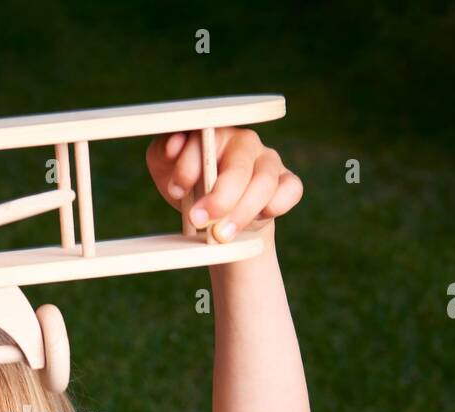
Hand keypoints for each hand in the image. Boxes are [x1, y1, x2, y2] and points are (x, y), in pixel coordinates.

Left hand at [145, 127, 301, 239]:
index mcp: (214, 132)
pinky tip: (257, 220)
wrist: (215, 217)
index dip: (189, 166)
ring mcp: (268, 161)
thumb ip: (163, 154)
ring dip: (242, 212)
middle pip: (239, 165)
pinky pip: (291, 190)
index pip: (205, 140)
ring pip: (264, 182)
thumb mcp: (166, 171)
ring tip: (221, 235)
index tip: (176, 191)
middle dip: (219, 197)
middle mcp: (244, 142)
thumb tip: (174, 145)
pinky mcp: (287, 181)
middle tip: (199, 220)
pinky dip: (275, 206)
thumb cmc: (189, 187)